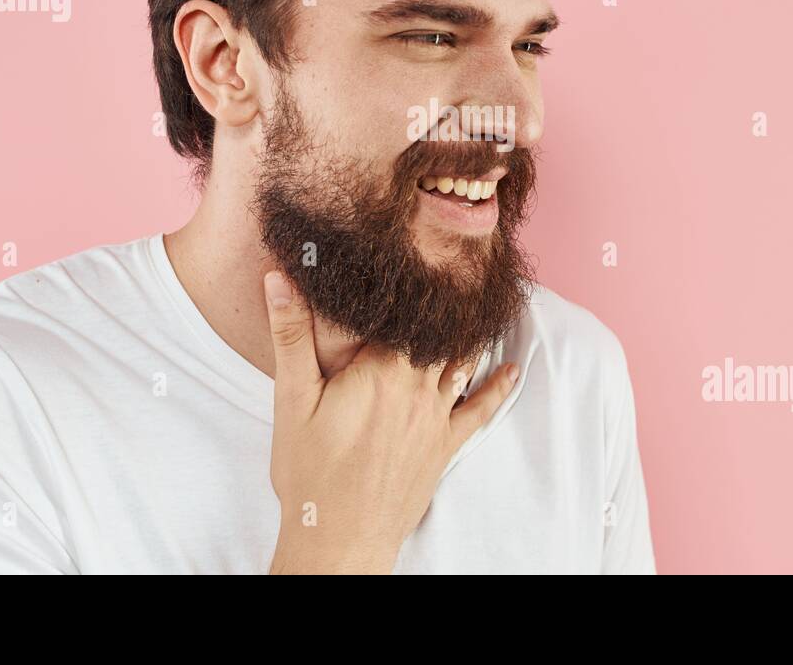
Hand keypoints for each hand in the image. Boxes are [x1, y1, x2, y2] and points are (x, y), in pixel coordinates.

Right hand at [263, 270, 518, 573]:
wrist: (339, 540)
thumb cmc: (310, 474)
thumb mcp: (292, 400)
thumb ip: (291, 335)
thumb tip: (280, 278)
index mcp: (380, 368)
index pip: (398, 309)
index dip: (398, 281)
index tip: (402, 252)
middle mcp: (416, 386)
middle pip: (433, 331)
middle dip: (434, 303)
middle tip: (444, 266)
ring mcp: (435, 416)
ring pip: (459, 361)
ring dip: (467, 333)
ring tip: (476, 301)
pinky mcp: (444, 445)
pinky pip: (479, 409)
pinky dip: (497, 387)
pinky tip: (511, 370)